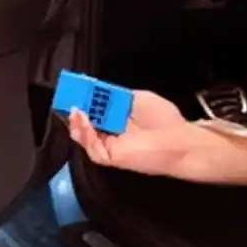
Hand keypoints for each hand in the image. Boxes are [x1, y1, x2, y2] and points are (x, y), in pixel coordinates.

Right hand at [68, 89, 191, 174]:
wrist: (181, 140)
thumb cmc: (163, 119)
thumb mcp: (136, 98)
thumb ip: (116, 95)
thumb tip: (96, 89)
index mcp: (115, 119)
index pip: (92, 109)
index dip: (82, 100)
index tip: (73, 88)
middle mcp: (109, 133)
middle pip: (84, 123)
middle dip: (74, 110)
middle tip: (66, 97)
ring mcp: (109, 146)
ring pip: (83, 137)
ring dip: (76, 122)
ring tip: (74, 108)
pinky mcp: (111, 158)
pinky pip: (92, 147)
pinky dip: (85, 133)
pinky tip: (83, 118)